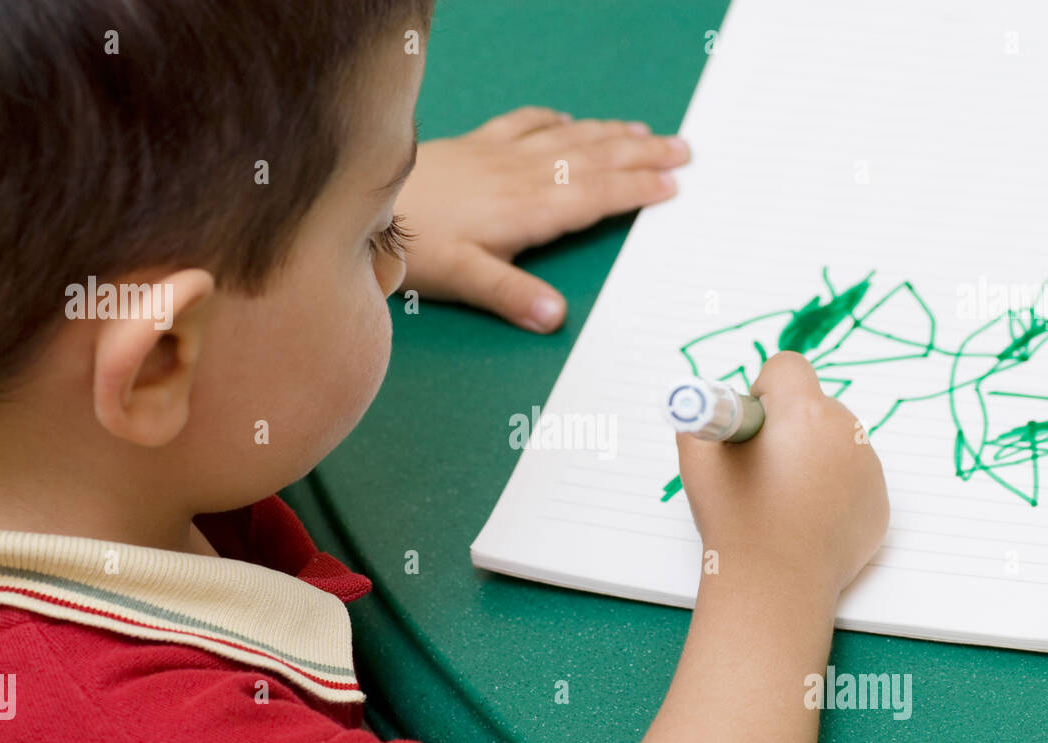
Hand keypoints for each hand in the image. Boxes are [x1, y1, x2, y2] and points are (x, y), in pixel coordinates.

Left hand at [394, 106, 690, 331]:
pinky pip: (526, 124)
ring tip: (645, 130)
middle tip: (682, 148)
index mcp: (530, 209)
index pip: (597, 195)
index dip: (637, 189)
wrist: (365, 199)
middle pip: (595, 159)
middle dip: (642, 153)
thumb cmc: (415, 244)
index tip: (673, 184)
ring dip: (611, 133)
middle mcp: (524, 175)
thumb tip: (556, 318)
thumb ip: (513, 297)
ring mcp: (501, 154)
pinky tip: (566, 120)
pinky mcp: (477, 144)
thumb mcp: (465, 279)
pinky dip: (554, 121)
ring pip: (570, 138)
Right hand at [675, 352, 889, 599]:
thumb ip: (703, 418)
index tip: (752, 426)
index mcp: (801, 411)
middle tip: (763, 471)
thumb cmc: (735, 520)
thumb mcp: (698, 460)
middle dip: (790, 427)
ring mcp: (868, 468)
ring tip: (782, 503)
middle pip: (815, 405)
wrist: (775, 585)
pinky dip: (831, 493)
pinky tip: (805, 522)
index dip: (764, 391)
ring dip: (811, 458)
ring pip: (836, 443)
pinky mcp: (878, 503)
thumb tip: (712, 404)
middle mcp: (844, 431)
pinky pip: (852, 481)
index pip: (788, 367)